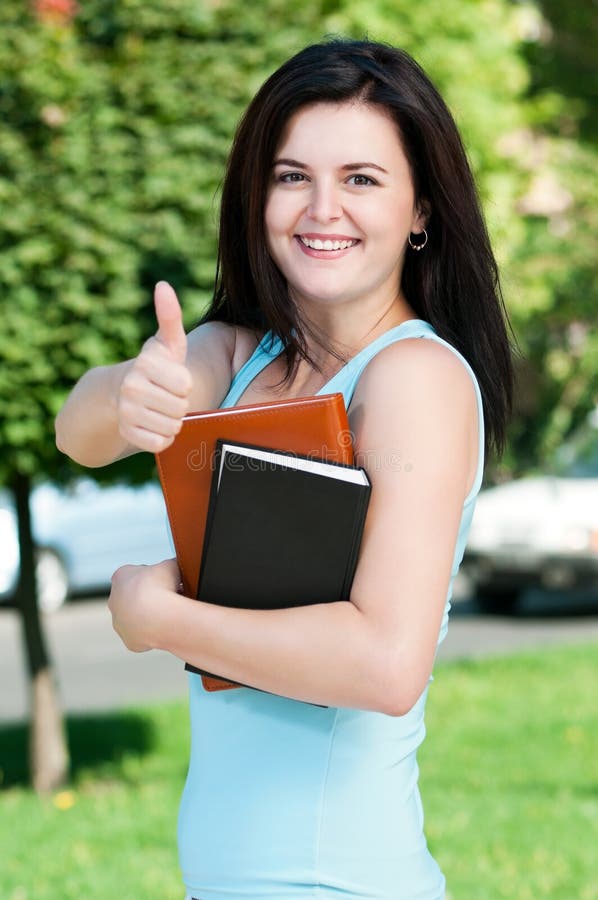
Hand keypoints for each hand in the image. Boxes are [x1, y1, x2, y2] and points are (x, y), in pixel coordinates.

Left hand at [108, 558, 181, 651]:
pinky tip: (164, 628)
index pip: (135, 573)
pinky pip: (141, 636)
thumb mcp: (171, 565)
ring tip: (167, 615)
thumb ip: (170, 564)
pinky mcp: (128, 639)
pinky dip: (152, 633)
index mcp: (120, 576)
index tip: (166, 581)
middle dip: (148, 597)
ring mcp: (119, 621)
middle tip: (167, 598)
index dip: (153, 577)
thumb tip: (177, 566)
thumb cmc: (163, 587)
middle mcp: (114, 599)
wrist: (160, 616)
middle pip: (132, 596)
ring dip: (148, 616)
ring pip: (135, 618)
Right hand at [117, 282, 191, 452]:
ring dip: (172, 421)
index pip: (186, 385)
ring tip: (159, 408)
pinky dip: (162, 437)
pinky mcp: (127, 433)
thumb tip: (163, 285)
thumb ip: (169, 316)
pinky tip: (152, 424)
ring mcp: (127, 412)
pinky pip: (161, 443)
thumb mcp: (166, 342)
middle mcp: (131, 388)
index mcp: (144, 364)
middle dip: (179, 404)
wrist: (121, 393)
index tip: (171, 378)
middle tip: (165, 395)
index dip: (183, 384)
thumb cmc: (156, 366)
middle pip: (181, 408)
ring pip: (172, 426)